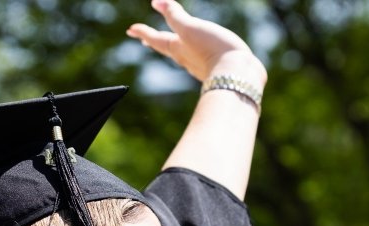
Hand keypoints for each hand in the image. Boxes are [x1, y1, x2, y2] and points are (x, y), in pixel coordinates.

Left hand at [127, 0, 265, 85]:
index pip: (155, 38)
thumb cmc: (212, 49)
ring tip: (171, 45)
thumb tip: (156, 2)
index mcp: (177, 47)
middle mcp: (185, 58)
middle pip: (166, 48)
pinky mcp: (215, 69)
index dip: (143, 31)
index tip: (131, 29)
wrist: (238, 75)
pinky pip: (198, 59)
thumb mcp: (190, 27)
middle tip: (144, 40)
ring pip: (181, 55)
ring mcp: (200, 66)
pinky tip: (198, 54)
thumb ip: (174, 15)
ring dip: (173, 48)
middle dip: (154, 41)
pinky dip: (192, 53)